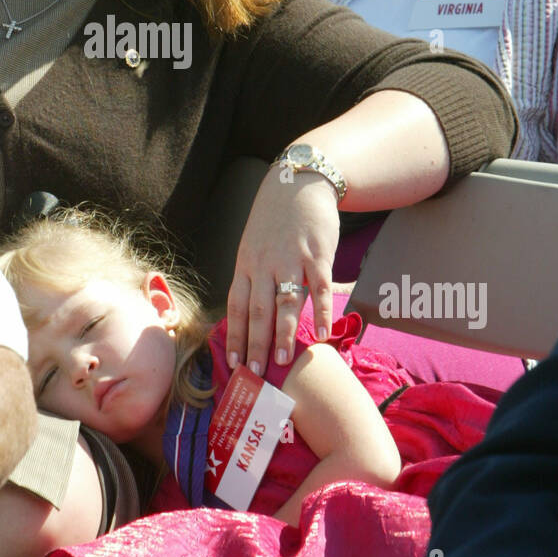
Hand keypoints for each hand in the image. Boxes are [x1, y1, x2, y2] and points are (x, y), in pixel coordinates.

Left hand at [226, 167, 340, 374]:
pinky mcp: (317, 254)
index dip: (234, 336)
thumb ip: (253, 277)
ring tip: (285, 361)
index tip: (233, 362)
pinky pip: (319, 288)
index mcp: (246, 264)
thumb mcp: (254, 245)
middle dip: (255, 344)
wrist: (298, 183)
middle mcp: (264, 264)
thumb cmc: (274, 220)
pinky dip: (321, 312)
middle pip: (257, 310)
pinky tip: (324, 333)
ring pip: (286, 302)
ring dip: (285, 334)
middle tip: (254, 372)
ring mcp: (291, 259)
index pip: (236, 306)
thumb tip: (250, 316)